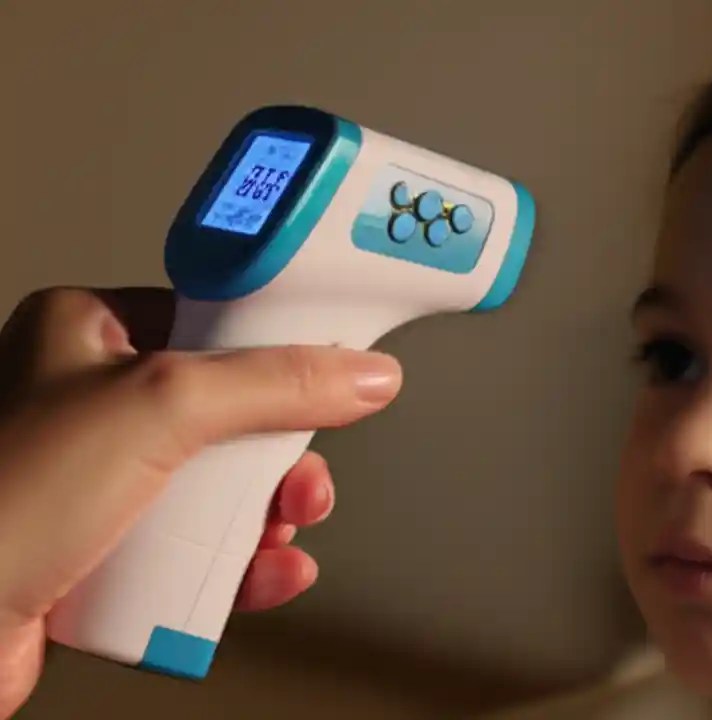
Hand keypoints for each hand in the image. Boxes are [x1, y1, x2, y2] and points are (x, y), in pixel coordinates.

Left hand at [0, 287, 401, 715]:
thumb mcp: (158, 407)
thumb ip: (273, 383)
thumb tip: (363, 374)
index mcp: (87, 332)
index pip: (216, 319)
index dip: (282, 349)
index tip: (337, 371)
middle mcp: (93, 401)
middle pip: (233, 413)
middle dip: (282, 456)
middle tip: (302, 481)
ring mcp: (99, 480)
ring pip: (222, 487)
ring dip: (269, 515)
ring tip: (283, 535)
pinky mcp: (107, 549)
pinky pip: (198, 547)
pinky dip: (242, 563)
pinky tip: (265, 574)